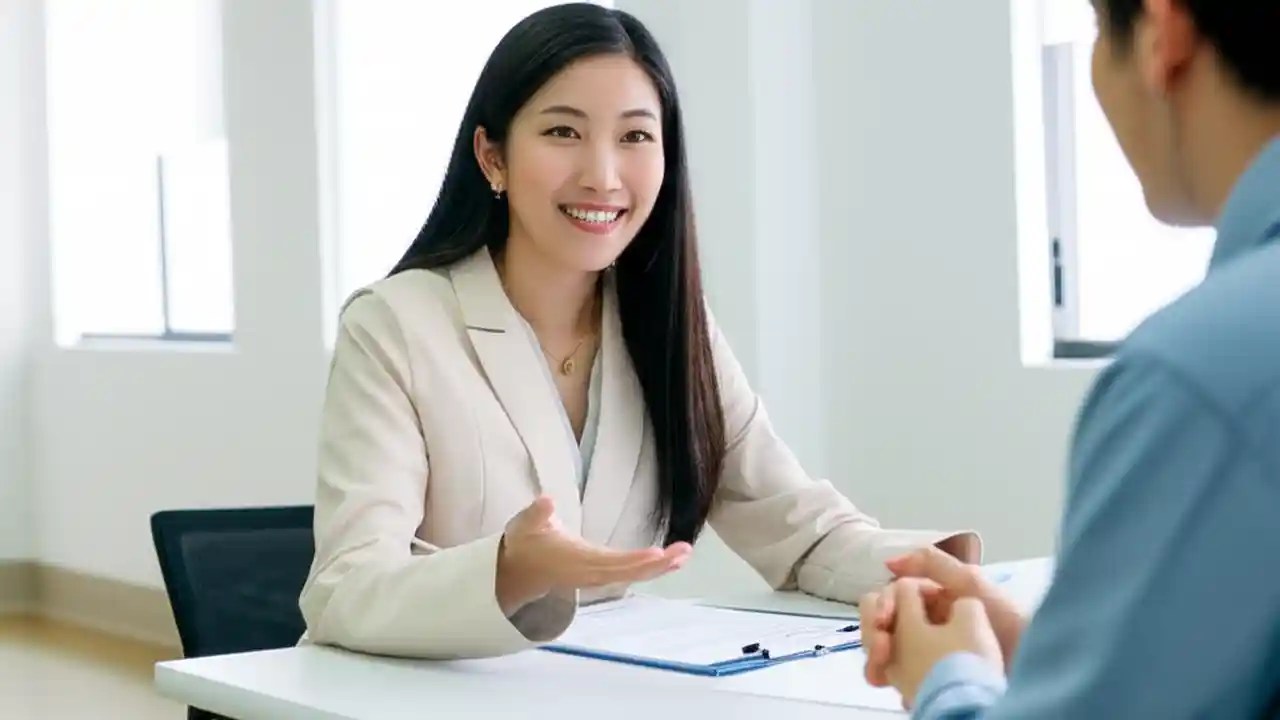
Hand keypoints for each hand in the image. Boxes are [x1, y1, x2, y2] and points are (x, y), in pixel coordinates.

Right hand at [495, 496, 691, 614]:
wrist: (516, 574)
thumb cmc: (525, 544)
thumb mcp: (525, 525)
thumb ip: (536, 513)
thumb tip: (546, 500)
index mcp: (578, 560)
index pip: (611, 562)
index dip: (635, 560)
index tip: (658, 553)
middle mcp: (592, 572)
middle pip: (630, 572)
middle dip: (658, 564)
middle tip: (684, 552)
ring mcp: (597, 577)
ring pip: (633, 575)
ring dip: (660, 567)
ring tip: (684, 555)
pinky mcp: (601, 576)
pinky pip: (630, 575)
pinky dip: (651, 569)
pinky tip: (669, 562)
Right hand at [861, 546, 1025, 686]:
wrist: (1034, 665)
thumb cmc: (1006, 620)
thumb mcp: (970, 583)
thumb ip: (931, 563)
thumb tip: (888, 562)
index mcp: (930, 599)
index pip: (889, 598)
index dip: (879, 607)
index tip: (884, 622)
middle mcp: (923, 624)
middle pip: (880, 626)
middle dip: (873, 635)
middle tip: (881, 651)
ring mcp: (924, 653)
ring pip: (884, 653)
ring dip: (875, 660)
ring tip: (883, 675)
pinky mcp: (930, 680)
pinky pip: (901, 679)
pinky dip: (893, 682)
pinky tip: (901, 690)